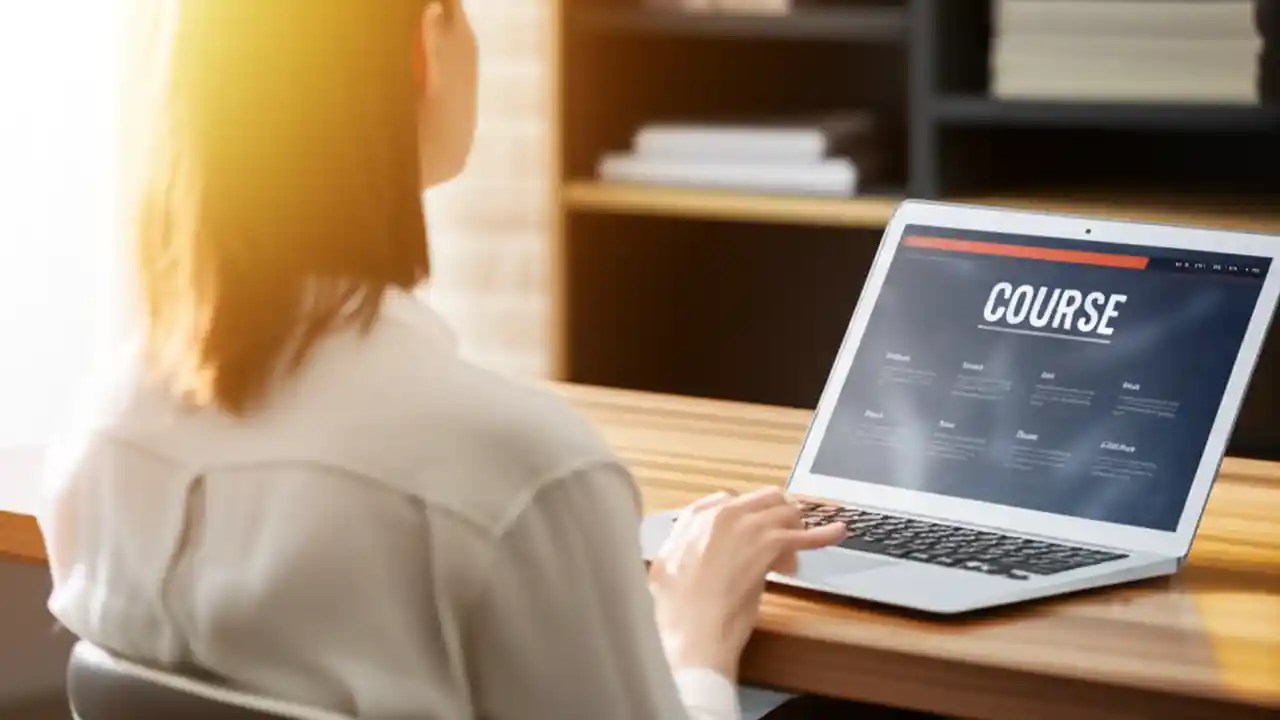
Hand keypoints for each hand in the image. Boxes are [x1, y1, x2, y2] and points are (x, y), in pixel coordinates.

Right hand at [648, 488, 846, 680]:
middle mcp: (720, 512)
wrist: (692, 632)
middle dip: (776, 518)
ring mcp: (747, 525)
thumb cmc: (675, 613)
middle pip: (764, 499)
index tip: (752, 537)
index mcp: (692, 518)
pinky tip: (838, 532)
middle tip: (779, 546)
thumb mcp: (664, 570)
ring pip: (785, 512)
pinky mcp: (770, 544)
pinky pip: (804, 534)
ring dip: (793, 531)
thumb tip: (690, 549)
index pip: (732, 501)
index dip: (747, 519)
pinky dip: (824, 534)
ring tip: (789, 561)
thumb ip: (680, 548)